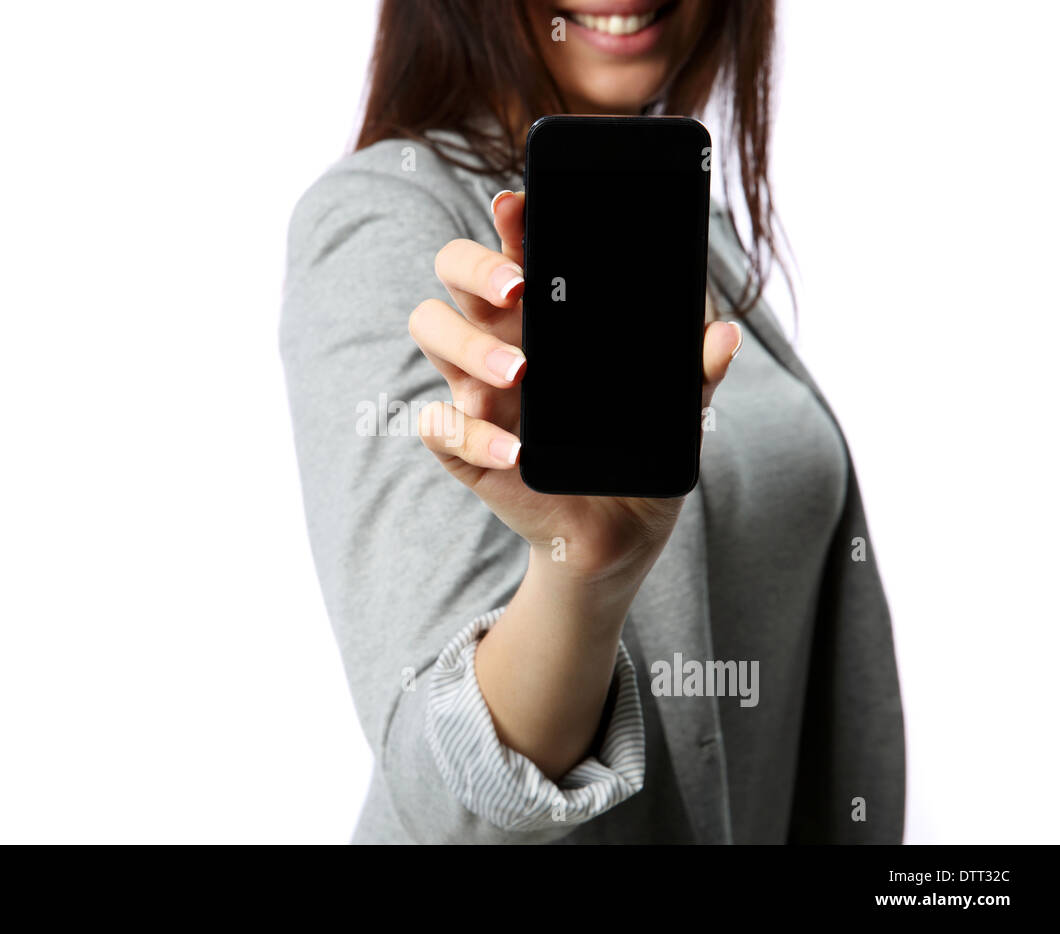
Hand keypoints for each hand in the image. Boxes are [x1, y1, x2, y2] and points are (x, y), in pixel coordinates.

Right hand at [410, 190, 741, 582]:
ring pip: (429, 327)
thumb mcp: (679, 413)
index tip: (517, 205)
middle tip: (520, 287)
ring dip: (467, 344)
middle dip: (474, 265)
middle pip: (452, 271)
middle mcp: (500, 337)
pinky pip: (436, 425)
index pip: (512, 246)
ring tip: (520, 373)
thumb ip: (697, 372)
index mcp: (545, 313)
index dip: (507, 219)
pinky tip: (516, 453)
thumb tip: (723, 335)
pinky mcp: (465, 446)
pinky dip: (469, 435)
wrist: (619, 536)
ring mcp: (475, 390)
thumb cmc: (641, 455)